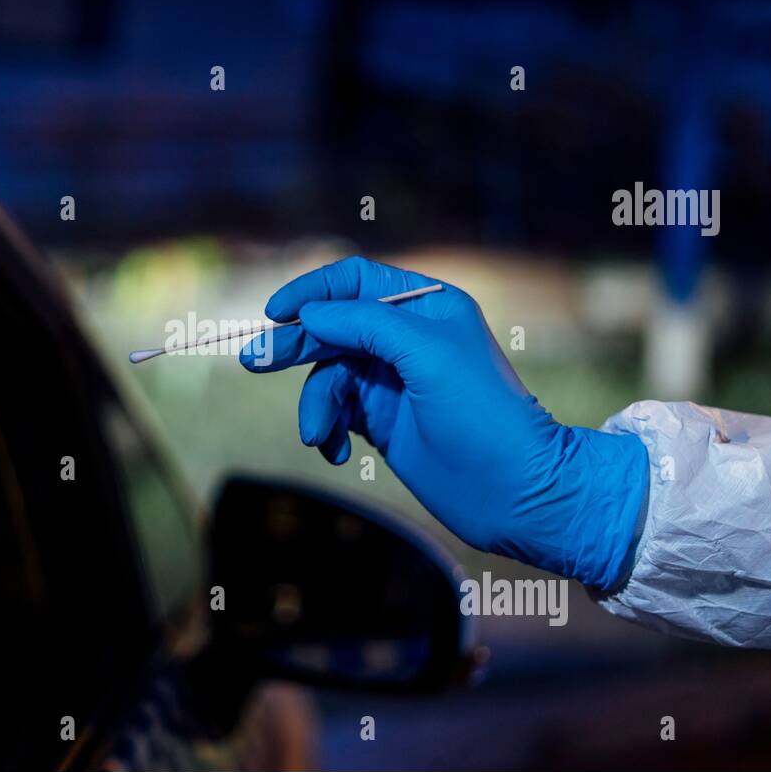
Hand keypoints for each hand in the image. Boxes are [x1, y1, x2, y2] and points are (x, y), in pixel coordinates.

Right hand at [239, 257, 648, 589]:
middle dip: (294, 346)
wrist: (517, 491)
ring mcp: (392, 381)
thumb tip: (308, 313)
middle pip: (332, 327)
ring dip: (315, 404)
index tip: (275, 313)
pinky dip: (326, 430)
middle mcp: (406, 338)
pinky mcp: (382, 422)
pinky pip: (335, 413)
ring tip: (317, 436)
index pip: (354, 280)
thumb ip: (365, 323)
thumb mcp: (425, 354)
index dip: (311, 291)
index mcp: (425, 306)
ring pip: (328, 376)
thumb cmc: (482, 414)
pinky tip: (335, 452)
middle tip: (253, 361)